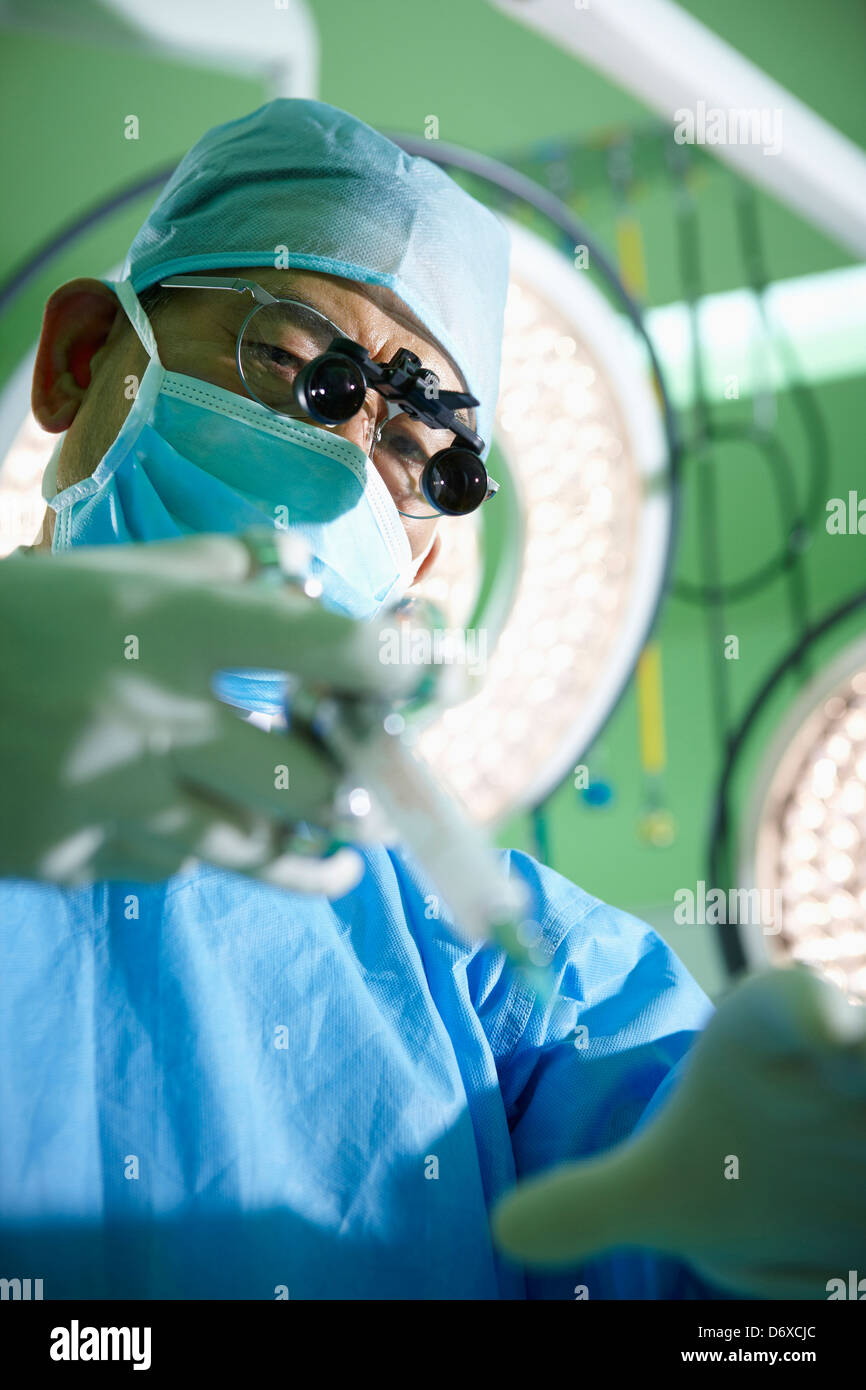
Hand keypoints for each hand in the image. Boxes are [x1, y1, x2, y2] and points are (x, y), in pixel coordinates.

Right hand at [0, 532, 418, 891]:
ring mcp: (108, 803)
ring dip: (309, 859)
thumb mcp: (104, 571)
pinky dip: (193, 852)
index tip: (445, 671)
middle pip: (307, 785)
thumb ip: (216, 569)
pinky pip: (164, 867)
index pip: (325, 647)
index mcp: (163, 628)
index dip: (401, 661)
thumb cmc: (4, 619)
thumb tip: (303, 570)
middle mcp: (149, 721)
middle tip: (387, 800)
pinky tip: (197, 836)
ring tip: (346, 862)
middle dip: (362, 796)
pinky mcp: (69, 861)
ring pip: (249, 852)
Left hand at [492, 968, 865, 1297]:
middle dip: (862, 1052)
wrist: (826, 1173)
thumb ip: (593, 1202)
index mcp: (770, 1043)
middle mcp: (846, 1056)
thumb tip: (501, 1227)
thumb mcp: (678, 1188)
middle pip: (863, 1047)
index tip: (813, 1020)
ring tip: (860, 1102)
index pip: (788, 1010)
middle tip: (840, 1045)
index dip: (806, 1014)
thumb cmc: (746, 1169)